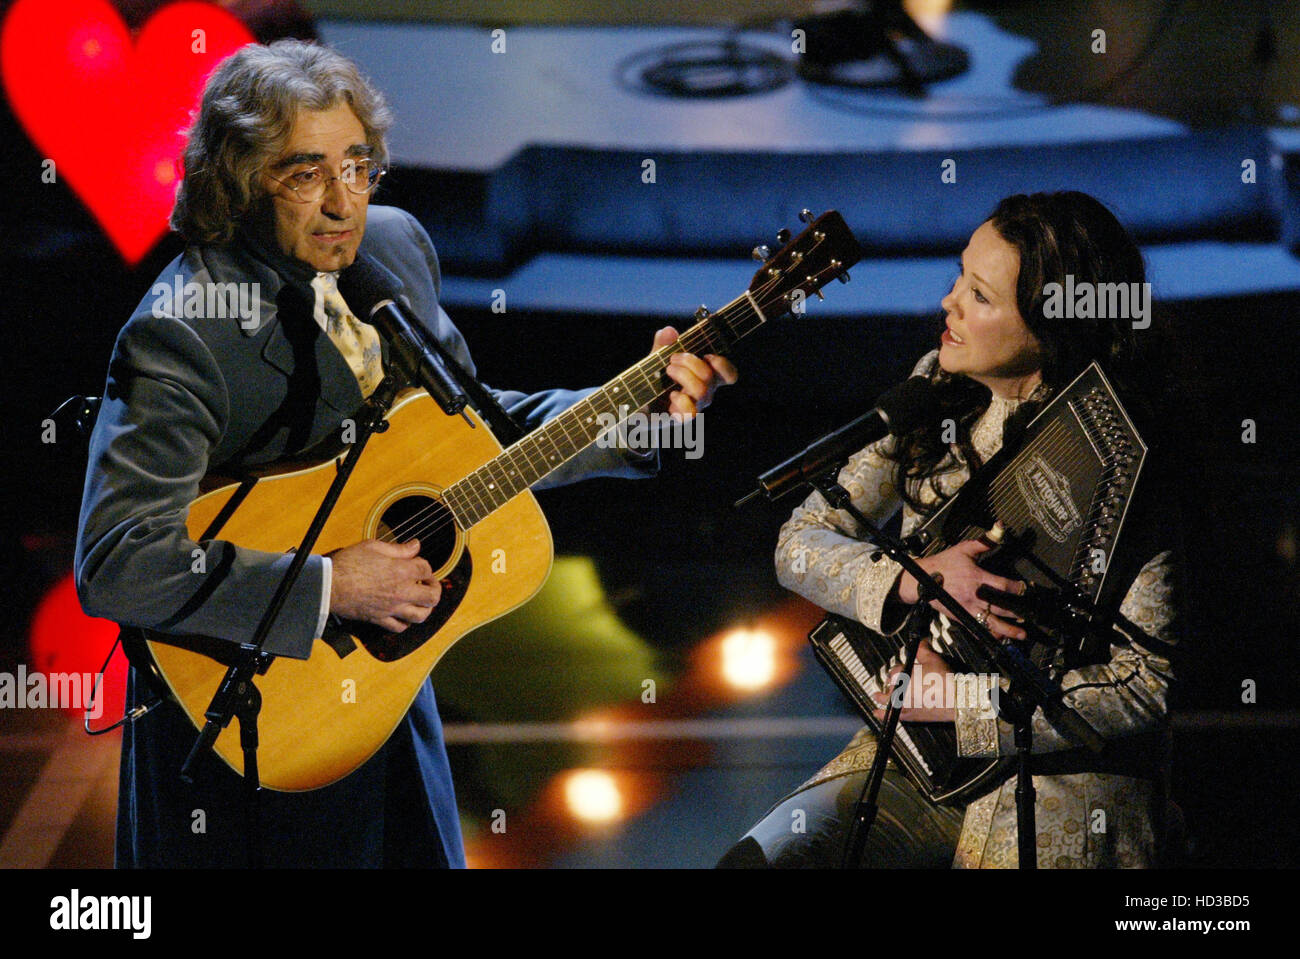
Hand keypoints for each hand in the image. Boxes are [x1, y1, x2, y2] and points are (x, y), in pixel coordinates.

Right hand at [327, 538, 440, 632]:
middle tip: (428, 584)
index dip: (425, 566)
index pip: (426, 569)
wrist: (329, 585)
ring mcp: (392, 608)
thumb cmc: (348, 563)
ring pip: (420, 616)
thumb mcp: (374, 547)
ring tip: (421, 602)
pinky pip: (399, 627)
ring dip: (425, 608)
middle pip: (432, 596)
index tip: (417, 564)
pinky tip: (403, 615)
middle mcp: (401, 592)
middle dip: (435, 589)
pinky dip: (405, 623)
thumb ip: (399, 548)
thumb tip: (416, 545)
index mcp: (401, 571)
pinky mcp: (380, 619)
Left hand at [651, 326, 737, 417]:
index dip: (722, 364)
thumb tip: (669, 331)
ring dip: (684, 375)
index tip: (706, 355)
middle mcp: (704, 392)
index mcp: (705, 377)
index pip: (729, 375)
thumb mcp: (657, 358)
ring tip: (668, 370)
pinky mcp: (682, 418)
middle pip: (710, 376)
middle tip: (672, 359)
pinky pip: (691, 411)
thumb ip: (663, 344)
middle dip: (690, 361)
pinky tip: (671, 395)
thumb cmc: (653, 381)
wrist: (638, 405)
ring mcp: (695, 406)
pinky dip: (681, 400)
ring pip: (702, 390)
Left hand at [869, 639, 954, 722]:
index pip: (895, 670)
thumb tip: (921, 642)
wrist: (956, 699)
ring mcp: (902, 704)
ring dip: (882, 696)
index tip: (907, 669)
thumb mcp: (933, 659)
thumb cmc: (944, 680)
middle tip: (904, 680)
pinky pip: (889, 716)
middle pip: (890, 684)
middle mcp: (898, 690)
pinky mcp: (908, 716)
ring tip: (877, 695)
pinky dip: (881, 714)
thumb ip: (922, 650)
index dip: (901, 668)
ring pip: (886, 699)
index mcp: (901, 675)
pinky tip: (875, 713)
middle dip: (894, 681)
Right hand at [896, 539, 1026, 640]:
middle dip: (1019, 611)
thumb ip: (985, 541)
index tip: (1028, 588)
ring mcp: (968, 609)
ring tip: (1022, 633)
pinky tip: (1000, 638)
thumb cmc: (943, 563)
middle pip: (1002, 607)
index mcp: (977, 578)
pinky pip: (978, 629)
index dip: (1019, 588)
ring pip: (992, 623)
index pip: (1004, 586)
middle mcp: (975, 596)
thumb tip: (1001, 527)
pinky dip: (990, 636)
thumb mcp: (964, 549)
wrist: (920, 579)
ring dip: (1009, 629)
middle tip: (1031, 614)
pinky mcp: (960, 617)